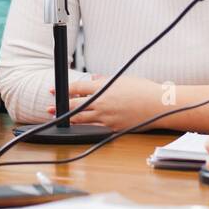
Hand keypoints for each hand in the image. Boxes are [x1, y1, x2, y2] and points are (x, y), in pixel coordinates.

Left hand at [50, 75, 167, 130]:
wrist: (158, 105)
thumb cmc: (143, 90)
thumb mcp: (121, 79)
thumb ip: (104, 81)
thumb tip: (93, 80)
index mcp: (102, 89)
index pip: (77, 88)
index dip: (63, 90)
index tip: (54, 90)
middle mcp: (101, 104)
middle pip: (74, 106)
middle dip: (60, 107)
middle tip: (49, 108)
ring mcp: (106, 118)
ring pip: (82, 120)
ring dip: (70, 119)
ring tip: (60, 119)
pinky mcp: (113, 128)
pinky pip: (96, 127)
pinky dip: (87, 125)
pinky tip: (81, 126)